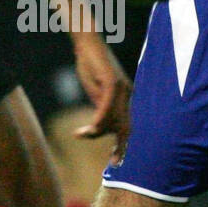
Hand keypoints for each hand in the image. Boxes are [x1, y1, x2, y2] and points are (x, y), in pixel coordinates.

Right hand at [72, 36, 132, 163]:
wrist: (87, 43)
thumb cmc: (89, 65)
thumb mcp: (94, 91)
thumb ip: (100, 107)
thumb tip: (101, 126)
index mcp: (125, 97)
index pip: (127, 126)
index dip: (123, 144)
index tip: (116, 160)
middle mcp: (127, 94)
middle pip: (126, 126)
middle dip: (120, 146)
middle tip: (113, 163)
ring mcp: (122, 88)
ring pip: (114, 119)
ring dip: (97, 131)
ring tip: (80, 133)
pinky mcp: (112, 82)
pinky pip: (107, 106)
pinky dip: (99, 119)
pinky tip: (91, 127)